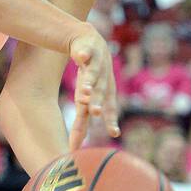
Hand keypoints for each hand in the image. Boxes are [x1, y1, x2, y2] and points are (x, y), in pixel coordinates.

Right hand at [68, 27, 119, 148]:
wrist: (86, 41)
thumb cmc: (87, 75)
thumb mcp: (85, 99)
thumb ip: (82, 122)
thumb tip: (75, 149)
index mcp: (104, 92)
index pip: (109, 108)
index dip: (111, 119)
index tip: (114, 133)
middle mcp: (102, 79)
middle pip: (100, 92)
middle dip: (97, 102)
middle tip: (96, 113)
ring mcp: (95, 64)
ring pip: (93, 74)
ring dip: (89, 82)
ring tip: (85, 91)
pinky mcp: (86, 50)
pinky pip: (84, 53)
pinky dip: (83, 55)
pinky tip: (80, 56)